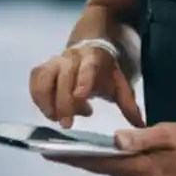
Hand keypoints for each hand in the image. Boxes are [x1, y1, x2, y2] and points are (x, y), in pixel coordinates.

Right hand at [29, 44, 144, 128]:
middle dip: (62, 102)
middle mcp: (71, 58)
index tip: (81, 100)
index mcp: (93, 59)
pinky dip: (37, 95)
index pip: (87, 69)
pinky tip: (47, 109)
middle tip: (66, 124)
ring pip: (43, 76)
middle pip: (63, 77)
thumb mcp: (119, 84)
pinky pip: (35, 78)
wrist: (90, 49)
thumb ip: (128, 104)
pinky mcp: (44, 67)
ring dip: (45, 100)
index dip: (82, 82)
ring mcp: (55, 61)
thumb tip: (140, 126)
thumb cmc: (105, 71)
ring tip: (54, 117)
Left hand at [44, 123, 175, 175]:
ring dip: (91, 164)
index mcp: (144, 169)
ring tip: (67, 152)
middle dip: (78, 161)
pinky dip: (107, 166)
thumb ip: (142, 138)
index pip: (102, 163)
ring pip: (111, 175)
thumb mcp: (170, 135)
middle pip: (102, 171)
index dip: (75, 158)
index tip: (50, 153)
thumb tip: (116, 139)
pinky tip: (94, 157)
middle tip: (52, 151)